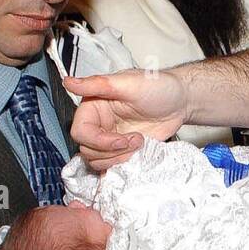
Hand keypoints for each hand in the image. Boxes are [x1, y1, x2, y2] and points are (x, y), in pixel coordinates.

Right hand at [64, 69, 187, 170]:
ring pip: (98, 162)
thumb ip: (97, 84)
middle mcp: (99, 124)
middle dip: (113, 151)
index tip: (122, 140)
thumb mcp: (128, 82)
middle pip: (88, 150)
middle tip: (137, 140)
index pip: (80, 132)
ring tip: (140, 143)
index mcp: (93, 107)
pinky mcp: (123, 152)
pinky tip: (138, 155)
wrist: (180, 101)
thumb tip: (68, 82)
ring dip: (120, 159)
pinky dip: (122, 166)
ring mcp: (110, 140)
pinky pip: (112, 167)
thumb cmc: (157, 87)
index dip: (98, 141)